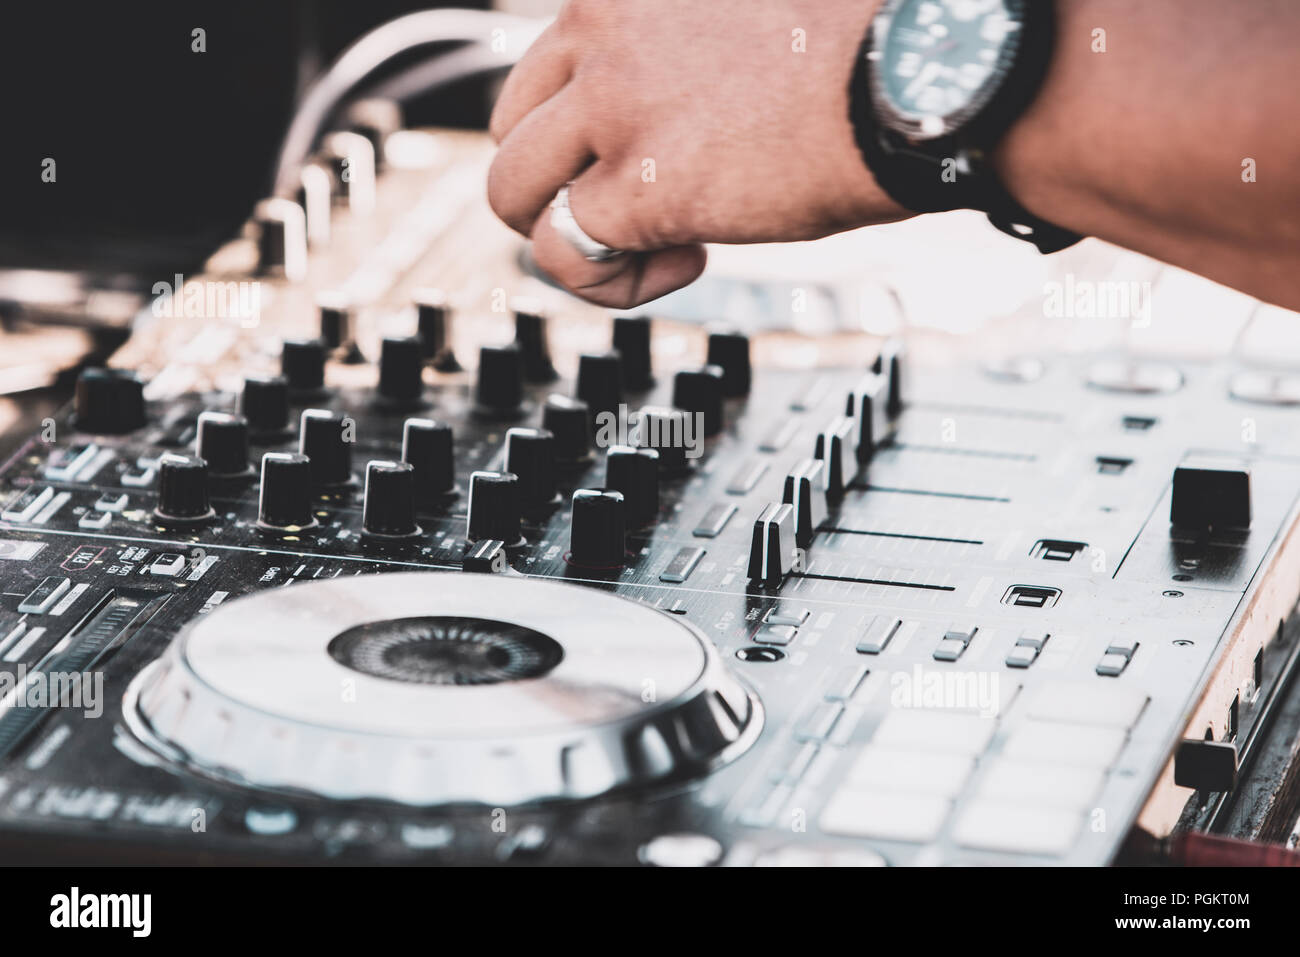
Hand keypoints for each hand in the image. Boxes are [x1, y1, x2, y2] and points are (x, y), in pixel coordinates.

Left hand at [487, 0, 908, 308]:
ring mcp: (611, 107)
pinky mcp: (636, 186)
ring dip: (566, 236)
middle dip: (559, 184)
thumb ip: (689, 40)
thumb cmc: (871, 45)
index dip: (583, 124)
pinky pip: (565, 254)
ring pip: (511, 193)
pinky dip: (610, 282)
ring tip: (646, 248)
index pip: (548, 62)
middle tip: (627, 210)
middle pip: (512, 128)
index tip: (648, 148)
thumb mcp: (748, 14)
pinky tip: (685, 263)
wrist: (927, 77)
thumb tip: (678, 109)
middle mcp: (601, 30)